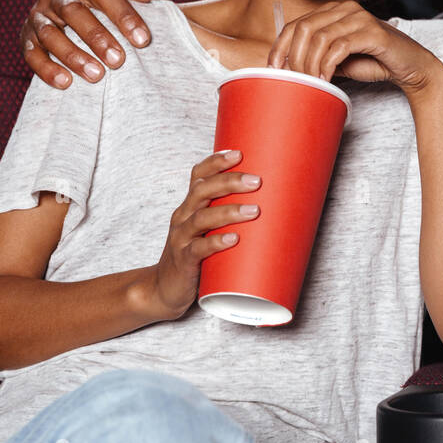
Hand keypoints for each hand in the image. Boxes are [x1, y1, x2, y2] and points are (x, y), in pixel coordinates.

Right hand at [22, 0, 160, 87]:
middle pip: (75, 13)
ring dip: (74, 56)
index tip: (143, 40)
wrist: (60, 20)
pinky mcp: (26, 40)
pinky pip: (32, 54)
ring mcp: (37, 17)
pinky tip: (66, 83)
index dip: (124, 15)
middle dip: (97, 37)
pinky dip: (47, 69)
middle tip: (119, 61)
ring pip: (51, 35)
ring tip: (97, 75)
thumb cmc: (96, 10)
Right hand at [145, 149, 260, 320]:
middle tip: (257, 181)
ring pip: (202, 218)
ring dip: (229, 211)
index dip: (216, 162)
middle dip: (229, 182)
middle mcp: (183, 217)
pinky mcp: (184, 261)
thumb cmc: (196, 256)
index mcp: (190, 206)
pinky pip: (198, 249)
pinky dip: (216, 243)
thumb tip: (277, 206)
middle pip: (202, 191)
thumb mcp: (209, 231)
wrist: (165, 289)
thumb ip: (231, 217)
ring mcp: (181, 239)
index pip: (199, 176)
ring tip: (254, 210)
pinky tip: (233, 239)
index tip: (239, 153)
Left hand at [267, 0, 442, 99]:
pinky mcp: (372, 32)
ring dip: (310, 65)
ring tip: (311, 84)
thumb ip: (316, 58)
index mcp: (333, 12)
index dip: (280, 47)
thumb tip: (286, 69)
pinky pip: (339, 47)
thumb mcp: (337, 61)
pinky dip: (327, 66)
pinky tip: (326, 80)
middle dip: (294, 58)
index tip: (274, 70)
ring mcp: (359, 18)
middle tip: (295, 81)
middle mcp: (345, 9)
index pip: (295, 24)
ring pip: (319, 38)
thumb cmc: (374, 62)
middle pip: (304, 28)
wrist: (411, 68)